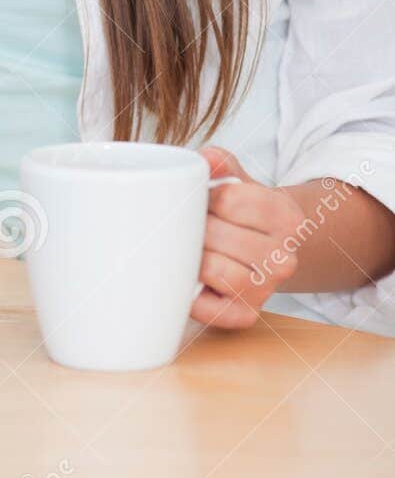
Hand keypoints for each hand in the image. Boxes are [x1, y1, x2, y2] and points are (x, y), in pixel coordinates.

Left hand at [190, 146, 304, 329]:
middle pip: (214, 233)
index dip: (205, 197)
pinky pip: (203, 304)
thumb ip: (221, 162)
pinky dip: (189, 289)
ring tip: (196, 247)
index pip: (227, 199)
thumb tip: (203, 161)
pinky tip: (196, 276)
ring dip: (193, 254)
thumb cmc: (245, 213)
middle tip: (195, 225)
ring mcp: (267, 291)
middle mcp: (285, 259)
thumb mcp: (239, 180)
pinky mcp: (244, 316)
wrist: (264, 251)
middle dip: (196, 225)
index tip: (205, 200)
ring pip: (210, 267)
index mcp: (288, 218)